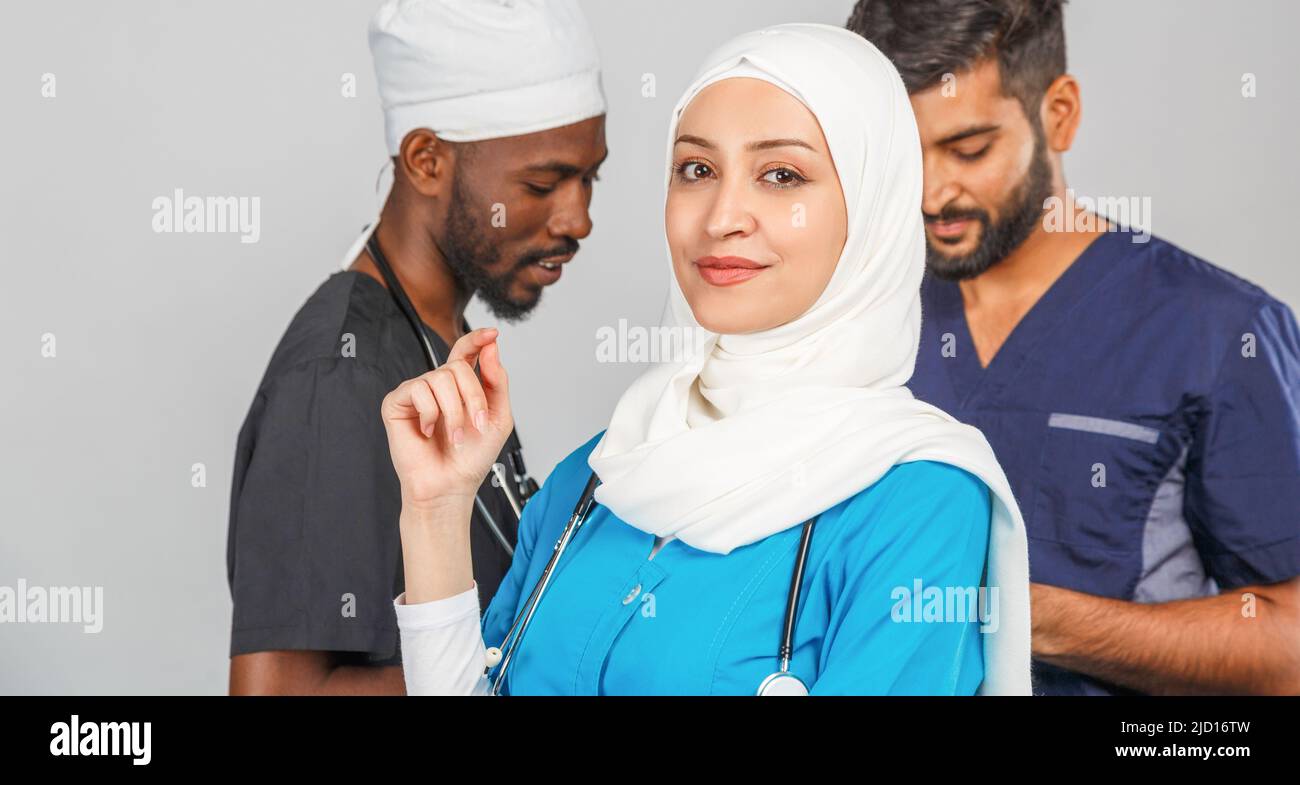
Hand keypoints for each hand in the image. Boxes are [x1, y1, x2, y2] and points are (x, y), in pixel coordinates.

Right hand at [380, 327, 511, 507]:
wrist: (450, 485)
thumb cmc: (471, 457)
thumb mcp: (498, 417)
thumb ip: (496, 381)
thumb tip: (491, 348)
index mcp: (461, 387)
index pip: (465, 352)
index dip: (477, 340)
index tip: (492, 333)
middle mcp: (437, 386)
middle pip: (458, 365)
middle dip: (474, 395)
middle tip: (477, 423)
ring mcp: (416, 392)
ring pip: (440, 377)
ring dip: (454, 411)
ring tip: (454, 436)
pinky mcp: (396, 403)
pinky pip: (418, 389)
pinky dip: (430, 413)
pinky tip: (427, 431)